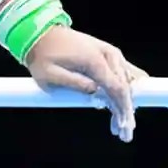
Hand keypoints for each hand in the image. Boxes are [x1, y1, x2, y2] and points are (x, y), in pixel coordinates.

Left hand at [25, 26, 147, 141]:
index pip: (118, 89)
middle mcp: (108, 55)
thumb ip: (74, 83)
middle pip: (125, 88)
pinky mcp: (107, 54)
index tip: (124, 127)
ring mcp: (110, 53)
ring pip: (127, 82)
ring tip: (119, 124)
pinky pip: (123, 73)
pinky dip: (124, 90)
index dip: (123, 109)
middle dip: (125, 112)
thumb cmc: (43, 55)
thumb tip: (96, 92)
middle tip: (124, 134)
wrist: (40, 33)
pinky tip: (123, 105)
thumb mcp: (50, 73)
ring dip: (125, 103)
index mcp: (95, 60)